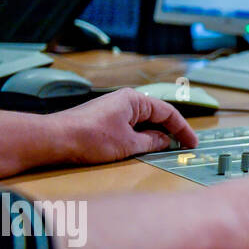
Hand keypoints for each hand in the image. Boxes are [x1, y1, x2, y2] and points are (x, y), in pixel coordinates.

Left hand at [50, 88, 198, 164]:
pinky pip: (130, 125)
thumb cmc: (91, 138)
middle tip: (183, 146)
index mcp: (135, 100)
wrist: (55, 139)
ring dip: (154, 135)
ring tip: (165, 149)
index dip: (183, 129)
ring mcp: (113, 109)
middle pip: (156, 115)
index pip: (168, 112)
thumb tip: (164, 141)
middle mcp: (125, 100)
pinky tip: (142, 147)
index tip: (193, 143)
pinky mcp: (103, 119)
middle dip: (171, 131)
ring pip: (142, 121)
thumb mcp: (128, 144)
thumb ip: (151, 142)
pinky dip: (140, 136)